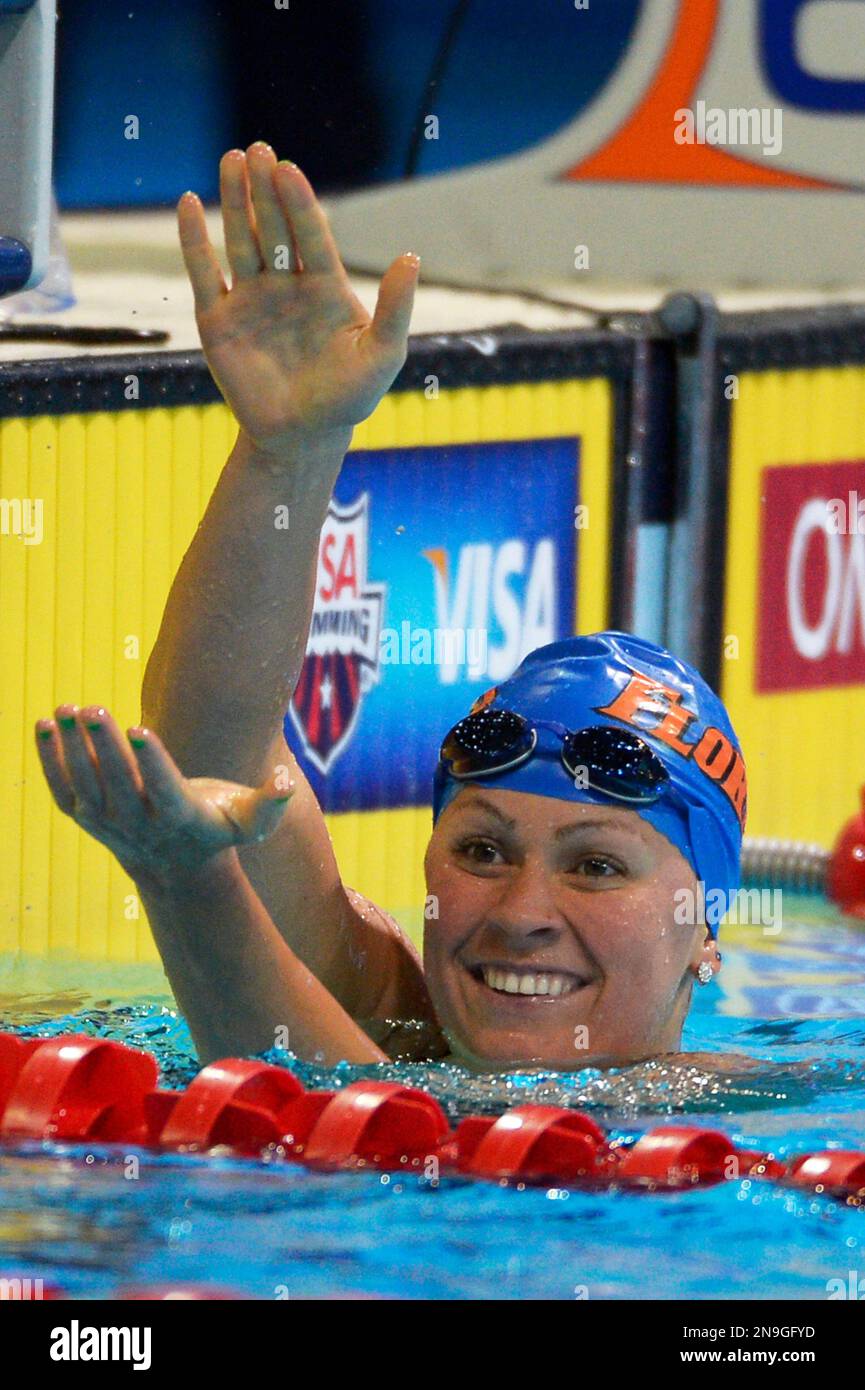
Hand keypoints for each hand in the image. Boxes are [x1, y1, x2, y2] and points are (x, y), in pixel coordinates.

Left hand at [35, 705, 293, 884]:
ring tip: (67, 710)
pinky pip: (62, 789)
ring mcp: (108, 822)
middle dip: (104, 746)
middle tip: (93, 709)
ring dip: (73, 748)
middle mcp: (140, 824)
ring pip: (86, 785)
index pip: (163, 790)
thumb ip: (268, 804)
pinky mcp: (85, 816)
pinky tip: (46, 727)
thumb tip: (285, 782)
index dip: (151, 761)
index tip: (138, 728)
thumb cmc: (214, 828)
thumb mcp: (246, 821)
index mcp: (180, 818)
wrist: (173, 866)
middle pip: (119, 784)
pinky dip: (50, 760)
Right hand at [177, 142, 419, 452]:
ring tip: (231, 160)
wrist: (302, 438)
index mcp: (325, 286)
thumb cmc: (348, 398)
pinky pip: (204, 273)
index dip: (299, 203)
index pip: (311, 234)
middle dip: (265, 190)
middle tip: (258, 150)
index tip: (289, 170)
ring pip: (240, 240)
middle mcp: (286, 285)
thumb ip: (395, 309)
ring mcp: (250, 299)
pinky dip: (193, 240)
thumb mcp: (381, 356)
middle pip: (274, 227)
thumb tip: (410, 258)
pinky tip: (189, 203)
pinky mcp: (218, 320)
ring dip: (235, 201)